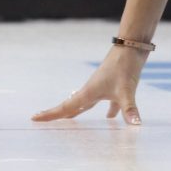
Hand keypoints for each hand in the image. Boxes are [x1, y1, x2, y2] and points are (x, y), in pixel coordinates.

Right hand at [31, 43, 148, 124]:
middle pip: (71, 106)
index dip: (50, 114)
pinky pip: (106, 101)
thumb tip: (136, 125)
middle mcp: (92, 90)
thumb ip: (128, 109)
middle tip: (43, 120)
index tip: (34, 118)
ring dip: (79, 111)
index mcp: (88, 92)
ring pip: (87, 103)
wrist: (132, 46)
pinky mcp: (114, 84)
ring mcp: (102, 87)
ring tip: (71, 120)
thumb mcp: (126, 90)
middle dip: (59, 114)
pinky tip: (110, 117)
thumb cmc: (124, 66)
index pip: (65, 107)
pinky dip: (107, 110)